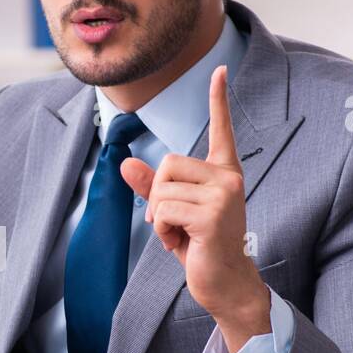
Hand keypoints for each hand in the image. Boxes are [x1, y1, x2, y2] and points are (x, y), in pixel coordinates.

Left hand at [120, 65, 270, 352]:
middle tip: (173, 222)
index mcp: (223, 172)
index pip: (221, 129)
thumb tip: (124, 162)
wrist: (223, 282)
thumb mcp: (173, 212)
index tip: (220, 70)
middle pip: (167, 163)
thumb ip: (150, 186)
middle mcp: (228, 178)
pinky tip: (182, 243)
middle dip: (157, 194)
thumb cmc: (200, 246)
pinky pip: (165, 209)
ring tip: (181, 234)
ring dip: (160, 217)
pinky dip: (163, 230)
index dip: (218, 100)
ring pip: (162, 188)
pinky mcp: (212, 215)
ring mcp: (223, 195)